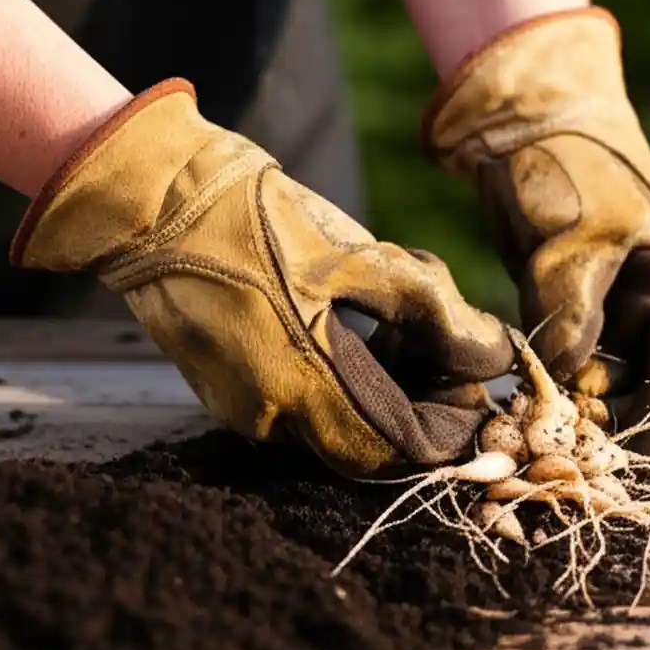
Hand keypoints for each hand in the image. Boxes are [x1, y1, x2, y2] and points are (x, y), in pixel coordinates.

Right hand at [12, 79, 514, 476]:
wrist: (154, 198)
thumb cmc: (255, 218)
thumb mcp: (356, 255)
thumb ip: (432, 311)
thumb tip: (495, 351)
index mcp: (300, 385)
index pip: (392, 451)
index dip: (443, 433)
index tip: (474, 397)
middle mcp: (266, 416)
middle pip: (365, 443)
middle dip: (416, 409)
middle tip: (449, 360)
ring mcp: (239, 407)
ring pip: (333, 424)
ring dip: (380, 391)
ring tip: (405, 330)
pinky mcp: (225, 389)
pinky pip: (298, 404)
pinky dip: (339, 380)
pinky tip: (357, 329)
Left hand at [424, 8, 649, 463]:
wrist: (533, 114)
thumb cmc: (565, 162)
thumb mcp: (573, 236)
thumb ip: (572, 307)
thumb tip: (565, 377)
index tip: (623, 469)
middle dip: (639, 434)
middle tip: (593, 475)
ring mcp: (636, 301)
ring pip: (637, 380)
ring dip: (608, 416)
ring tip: (568, 452)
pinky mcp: (598, 303)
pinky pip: (600, 363)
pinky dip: (581, 392)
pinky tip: (552, 413)